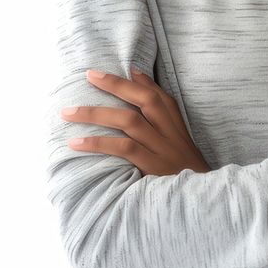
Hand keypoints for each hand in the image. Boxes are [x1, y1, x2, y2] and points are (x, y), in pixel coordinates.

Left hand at [61, 68, 212, 176]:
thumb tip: (137, 79)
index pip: (156, 94)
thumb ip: (160, 112)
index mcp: (175, 123)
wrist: (199, 197)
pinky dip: (98, 143)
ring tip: (68, 112)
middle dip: (115, 85)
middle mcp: (170, 131)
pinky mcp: (152, 166)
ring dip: (96, 114)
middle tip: (88, 75)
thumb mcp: (176, 139)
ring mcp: (161, 148)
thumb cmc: (181, 167)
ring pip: (129, 121)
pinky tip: (77, 142)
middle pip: (144, 100)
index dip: (134, 80)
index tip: (111, 70)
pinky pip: (123, 148)